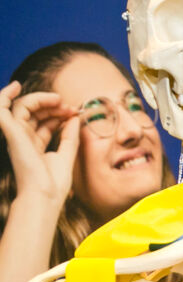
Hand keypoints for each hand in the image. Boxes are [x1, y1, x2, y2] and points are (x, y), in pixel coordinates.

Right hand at [0, 81, 79, 205]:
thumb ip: (70, 135)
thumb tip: (75, 117)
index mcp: (34, 145)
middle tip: (69, 106)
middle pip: (33, 113)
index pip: (43, 123)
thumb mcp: (67, 154)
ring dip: (40, 99)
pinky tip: (15, 86)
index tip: (75, 112)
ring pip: (21, 107)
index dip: (59, 114)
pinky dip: (4, 96)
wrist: (45, 195)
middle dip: (52, 105)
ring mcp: (15, 136)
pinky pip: (1, 109)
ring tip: (58, 100)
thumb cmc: (54, 183)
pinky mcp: (11, 133)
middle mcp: (23, 139)